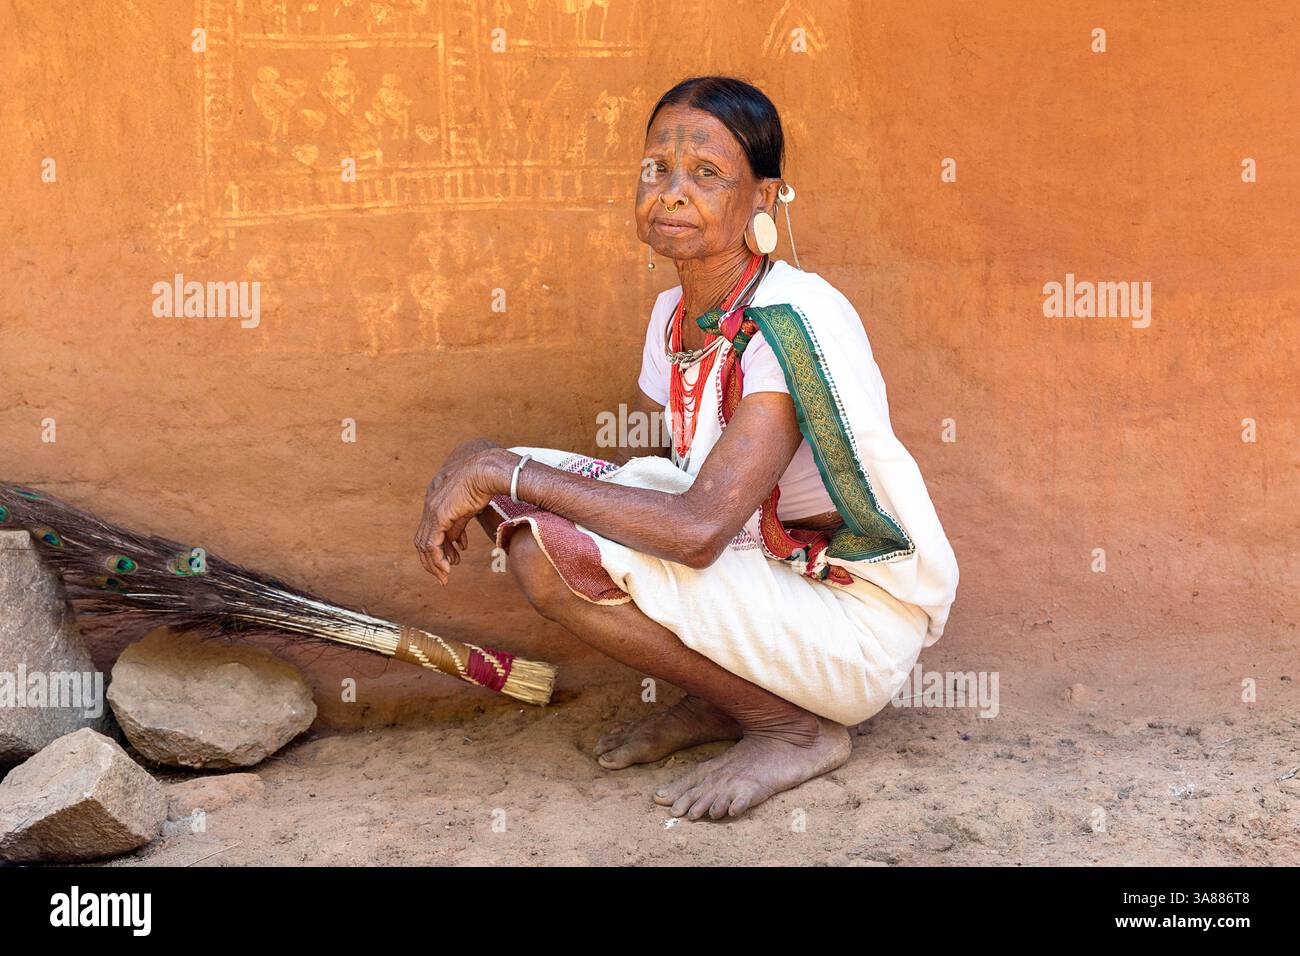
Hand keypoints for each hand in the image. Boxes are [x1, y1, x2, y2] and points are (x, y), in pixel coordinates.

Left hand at [414, 446, 511, 583]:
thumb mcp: (469, 505)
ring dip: (434, 563)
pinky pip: (432, 545)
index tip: (453, 557)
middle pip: (423, 538)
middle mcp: (430, 504)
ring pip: (424, 545)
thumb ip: (459, 522)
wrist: (488, 468)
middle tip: (444, 572)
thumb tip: (457, 543)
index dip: (440, 546)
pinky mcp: (438, 516)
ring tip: (445, 575)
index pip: (431, 528)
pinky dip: (437, 560)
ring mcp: (432, 509)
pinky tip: (447, 569)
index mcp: (437, 498)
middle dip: (433, 558)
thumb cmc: (485, 480)